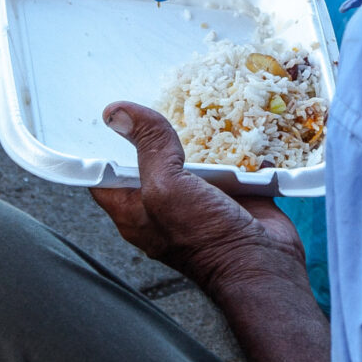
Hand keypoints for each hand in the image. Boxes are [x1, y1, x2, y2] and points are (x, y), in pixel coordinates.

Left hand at [90, 102, 305, 295]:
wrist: (261, 265)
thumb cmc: (204, 237)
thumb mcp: (165, 186)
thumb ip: (147, 147)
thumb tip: (117, 111)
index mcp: (134, 209)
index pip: (105, 174)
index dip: (100, 145)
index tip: (107, 112)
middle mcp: (163, 205)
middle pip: (151, 159)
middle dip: (157, 130)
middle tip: (160, 96)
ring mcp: (200, 200)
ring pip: (195, 158)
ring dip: (204, 134)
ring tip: (203, 101)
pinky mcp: (234, 195)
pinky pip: (234, 163)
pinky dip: (239, 146)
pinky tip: (240, 124)